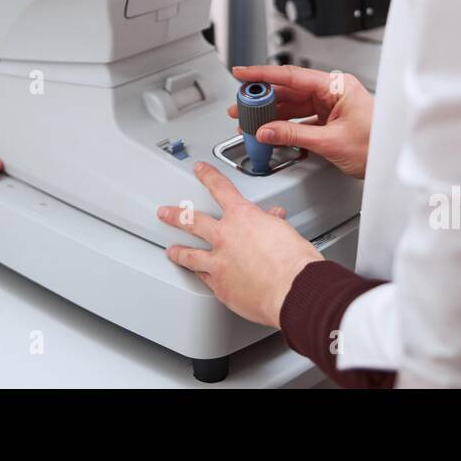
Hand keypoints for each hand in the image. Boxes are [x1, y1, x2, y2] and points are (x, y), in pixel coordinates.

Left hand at [157, 162, 322, 327]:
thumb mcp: (285, 231)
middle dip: (176, 215)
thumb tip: (273, 218)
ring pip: (190, 255)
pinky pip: (204, 279)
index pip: (220, 188)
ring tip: (171, 251)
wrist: (294, 290)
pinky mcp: (220, 288)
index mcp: (243, 217)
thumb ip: (273, 223)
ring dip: (179, 252)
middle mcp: (225, 237)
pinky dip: (200, 276)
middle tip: (165, 212)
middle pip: (192, 221)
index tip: (199, 170)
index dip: (207, 176)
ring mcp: (219, 263)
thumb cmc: (295, 262)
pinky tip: (196, 277)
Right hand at [228, 64, 372, 178]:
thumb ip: (293, 135)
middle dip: (264, 99)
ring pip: (294, 105)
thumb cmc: (379, 146)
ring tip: (252, 121)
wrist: (396, 161)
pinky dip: (286, 125)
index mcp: (337, 86)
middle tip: (241, 105)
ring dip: (273, 114)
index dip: (263, 75)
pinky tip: (273, 131)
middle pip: (290, 90)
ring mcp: (332, 106)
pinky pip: (302, 118)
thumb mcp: (330, 142)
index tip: (242, 73)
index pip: (292, 75)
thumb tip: (267, 131)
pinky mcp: (331, 120)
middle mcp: (334, 92)